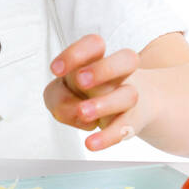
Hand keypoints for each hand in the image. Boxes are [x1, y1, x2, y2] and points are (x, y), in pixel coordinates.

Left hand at [44, 34, 147, 151]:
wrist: (131, 108)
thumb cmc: (87, 94)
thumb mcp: (63, 91)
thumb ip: (58, 97)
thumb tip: (72, 110)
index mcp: (99, 59)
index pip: (94, 44)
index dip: (75, 54)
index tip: (55, 70)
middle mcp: (119, 74)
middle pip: (126, 59)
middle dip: (102, 69)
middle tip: (81, 81)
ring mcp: (129, 96)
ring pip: (128, 95)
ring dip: (103, 104)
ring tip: (83, 113)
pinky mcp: (132, 121)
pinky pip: (125, 128)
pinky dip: (107, 137)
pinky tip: (90, 143)